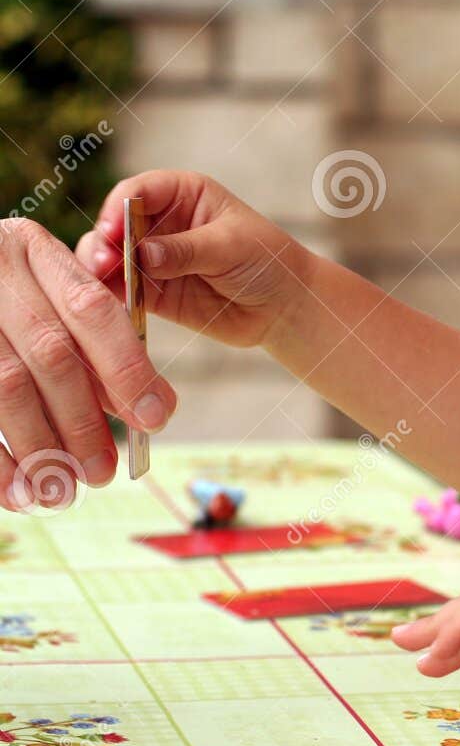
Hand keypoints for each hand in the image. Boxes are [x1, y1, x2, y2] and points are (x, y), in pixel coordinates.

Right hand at [0, 217, 177, 507]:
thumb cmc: (4, 301)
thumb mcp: (46, 300)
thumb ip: (93, 347)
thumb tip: (150, 409)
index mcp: (32, 252)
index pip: (92, 310)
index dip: (128, 367)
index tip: (157, 418)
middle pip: (50, 354)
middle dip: (83, 421)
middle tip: (103, 473)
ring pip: (5, 385)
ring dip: (38, 447)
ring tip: (60, 494)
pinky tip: (17, 492)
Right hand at [74, 170, 312, 350]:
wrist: (285, 306)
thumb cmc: (268, 262)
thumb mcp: (231, 247)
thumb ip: (187, 250)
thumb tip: (144, 254)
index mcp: (183, 193)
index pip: (139, 191)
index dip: (120, 207)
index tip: (113, 230)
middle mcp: (162, 222)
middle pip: (116, 224)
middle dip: (104, 242)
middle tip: (104, 262)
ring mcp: (153, 257)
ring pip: (111, 257)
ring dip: (100, 269)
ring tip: (101, 282)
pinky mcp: (152, 291)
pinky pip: (121, 290)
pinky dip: (110, 295)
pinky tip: (105, 302)